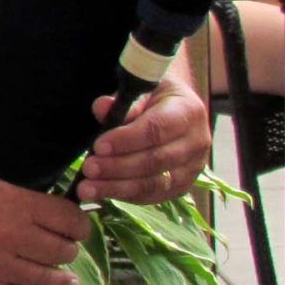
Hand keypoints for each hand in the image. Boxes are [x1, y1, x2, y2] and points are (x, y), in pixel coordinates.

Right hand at [0, 172, 88, 284]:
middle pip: (63, 250)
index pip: (68, 219)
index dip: (80, 225)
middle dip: (69, 250)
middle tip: (64, 250)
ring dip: (62, 280)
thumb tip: (47, 213)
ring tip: (67, 280)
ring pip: (48, 277)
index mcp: (16, 205)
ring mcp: (1, 265)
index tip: (77, 228)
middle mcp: (15, 236)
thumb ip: (19, 200)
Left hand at [74, 78, 211, 204]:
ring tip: (87, 188)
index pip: (157, 129)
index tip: (98, 146)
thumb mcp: (140, 89)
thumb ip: (121, 101)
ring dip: (117, 187)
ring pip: (154, 184)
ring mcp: (193, 168)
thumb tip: (101, 107)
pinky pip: (153, 196)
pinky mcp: (182, 186)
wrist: (176, 108)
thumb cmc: (154, 96)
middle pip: (155, 161)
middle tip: (88, 168)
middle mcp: (196, 142)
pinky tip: (101, 192)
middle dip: (117, 167)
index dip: (127, 140)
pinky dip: (125, 195)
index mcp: (188, 112)